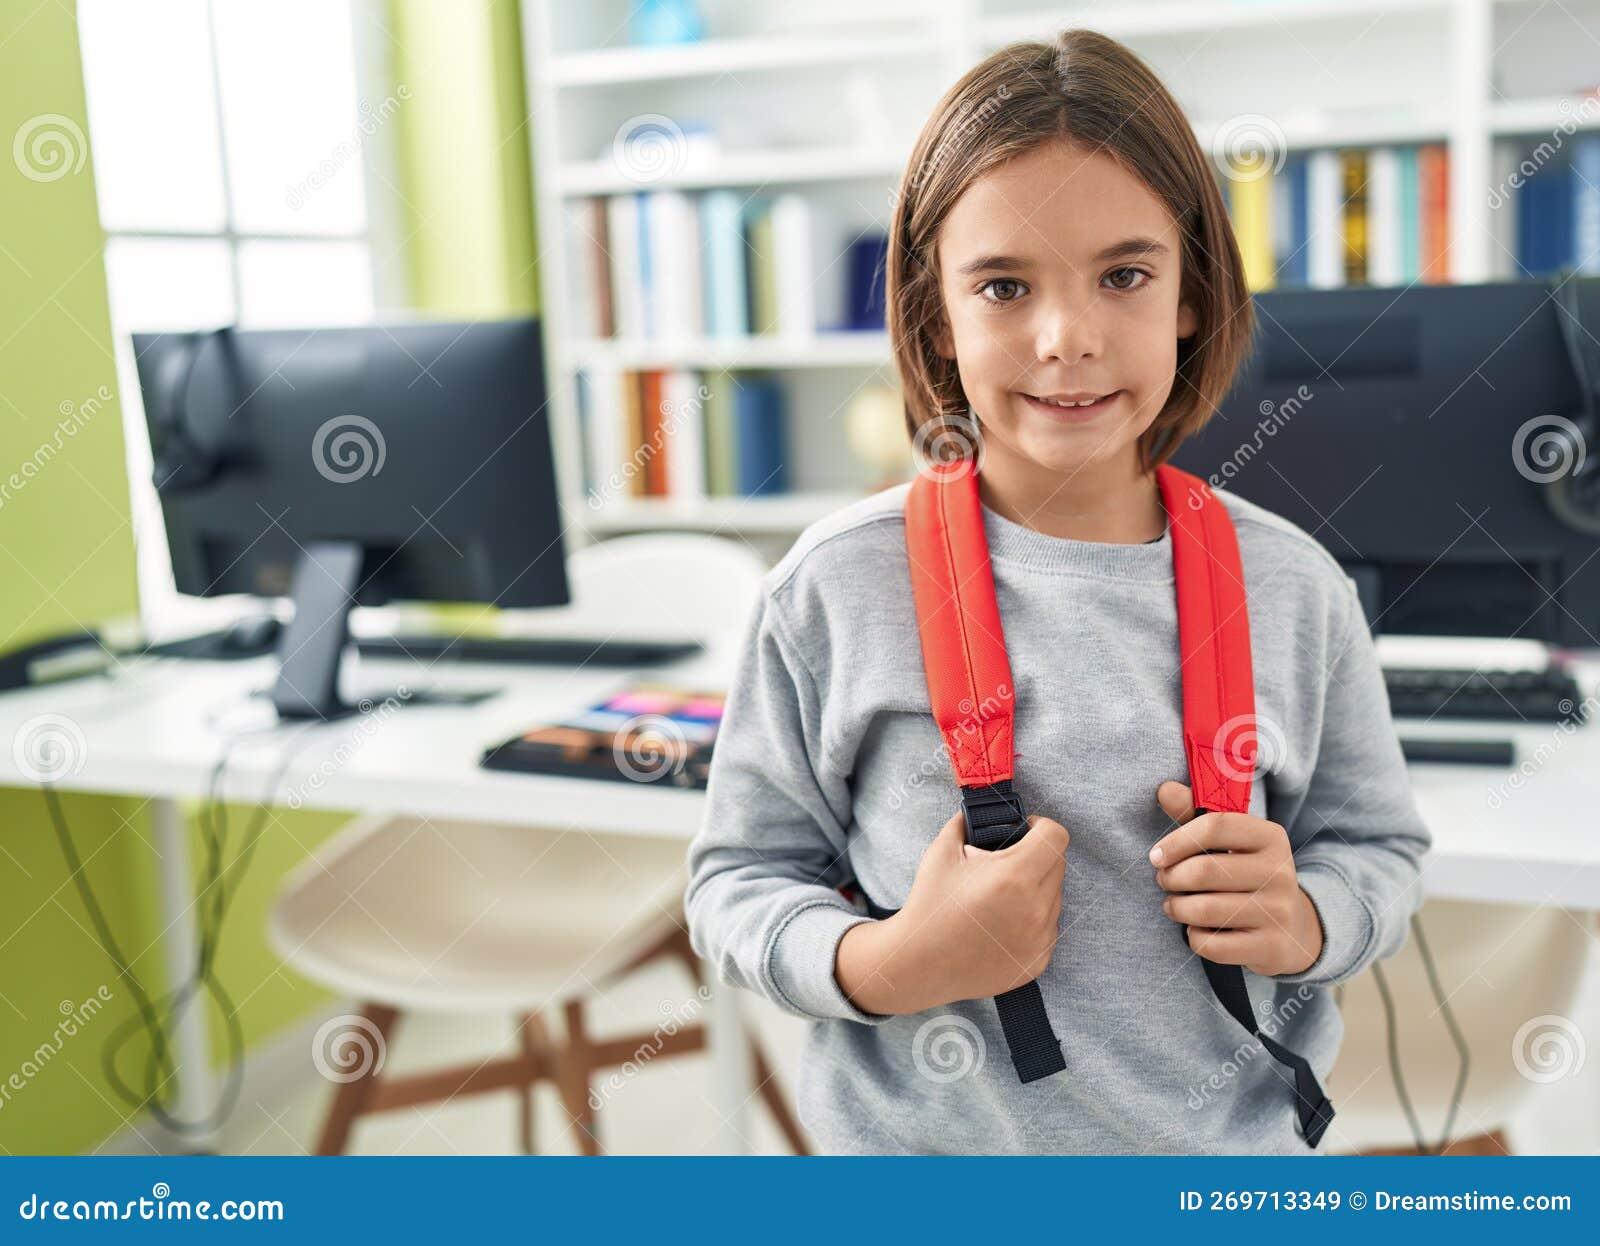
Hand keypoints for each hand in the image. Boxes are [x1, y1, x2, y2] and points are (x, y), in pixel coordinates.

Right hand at [836, 808, 1068, 1015]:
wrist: (920, 964)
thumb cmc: (930, 907)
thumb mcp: (941, 852)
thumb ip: (966, 822)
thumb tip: (982, 811)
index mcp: (1014, 876)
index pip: (1056, 836)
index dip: (1041, 826)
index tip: (1026, 831)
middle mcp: (1035, 908)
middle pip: (1058, 864)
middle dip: (1037, 856)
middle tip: (1006, 863)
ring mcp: (1039, 939)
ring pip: (1055, 896)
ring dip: (1036, 888)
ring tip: (1000, 896)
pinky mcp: (1038, 961)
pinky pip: (1048, 927)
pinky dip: (1033, 918)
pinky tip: (1003, 922)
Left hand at [1150, 781, 1323, 976]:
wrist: (1293, 928)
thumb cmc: (1247, 875)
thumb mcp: (1230, 842)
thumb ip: (1195, 814)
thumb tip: (1164, 788)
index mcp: (1271, 837)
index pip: (1215, 826)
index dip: (1176, 841)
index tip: (1156, 856)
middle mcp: (1281, 872)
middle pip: (1204, 871)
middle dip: (1171, 878)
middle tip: (1164, 881)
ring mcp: (1279, 912)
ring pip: (1204, 910)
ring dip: (1176, 908)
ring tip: (1173, 905)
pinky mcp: (1272, 947)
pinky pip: (1213, 945)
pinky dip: (1193, 938)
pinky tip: (1196, 930)